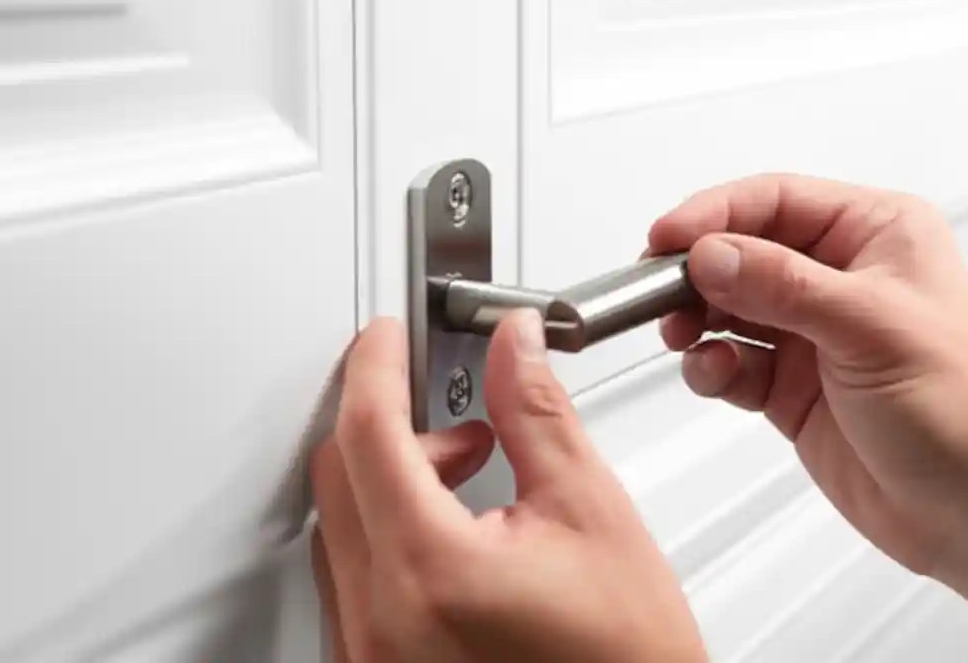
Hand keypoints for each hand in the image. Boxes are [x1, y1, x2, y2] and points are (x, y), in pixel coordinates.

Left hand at [310, 314, 705, 662]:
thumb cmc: (627, 660)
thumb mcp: (591, 513)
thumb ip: (537, 414)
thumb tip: (514, 345)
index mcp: (432, 572)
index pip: (370, 433)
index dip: (378, 366)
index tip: (390, 337)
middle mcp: (381, 622)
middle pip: (340, 475)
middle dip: (389, 420)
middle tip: (444, 396)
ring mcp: (371, 655)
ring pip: (340, 526)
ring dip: (390, 477)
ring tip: (469, 465)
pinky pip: (351, 580)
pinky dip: (386, 532)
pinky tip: (447, 523)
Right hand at [649, 174, 967, 574]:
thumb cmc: (967, 413)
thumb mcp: (870, 328)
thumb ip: (782, 285)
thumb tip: (713, 254)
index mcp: (878, 236)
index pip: (776, 201)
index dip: (714, 215)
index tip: (666, 239)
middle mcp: (843, 278)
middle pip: (743, 251)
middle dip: (697, 272)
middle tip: (659, 293)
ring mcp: (814, 335)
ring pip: (728, 307)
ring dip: (697, 321)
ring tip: (683, 335)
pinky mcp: (793, 387)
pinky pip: (732, 362)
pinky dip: (712, 367)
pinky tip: (716, 374)